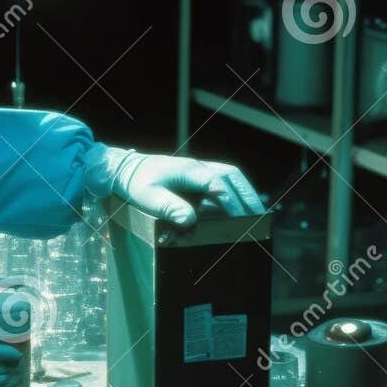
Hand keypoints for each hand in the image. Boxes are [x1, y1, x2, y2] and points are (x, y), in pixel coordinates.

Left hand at [85, 146, 264, 225]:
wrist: (126, 170)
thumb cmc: (136, 183)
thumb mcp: (147, 197)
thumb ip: (168, 207)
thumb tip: (190, 220)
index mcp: (188, 170)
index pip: (216, 184)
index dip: (230, 202)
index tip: (240, 219)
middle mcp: (197, 166)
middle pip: (231, 176)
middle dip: (247, 196)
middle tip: (260, 217)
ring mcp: (199, 169)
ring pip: (230, 176)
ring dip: (245, 193)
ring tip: (257, 214)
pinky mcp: (197, 175)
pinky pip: (222, 182)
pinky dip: (234, 194)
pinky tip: (239, 211)